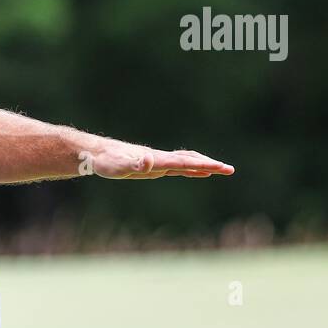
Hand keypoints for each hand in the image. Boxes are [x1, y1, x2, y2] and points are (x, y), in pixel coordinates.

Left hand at [91, 142, 233, 178]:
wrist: (97, 154)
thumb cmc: (106, 162)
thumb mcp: (119, 166)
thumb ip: (135, 164)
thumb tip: (148, 160)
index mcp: (157, 159)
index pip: (185, 163)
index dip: (204, 165)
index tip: (222, 168)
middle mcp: (160, 159)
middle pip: (191, 160)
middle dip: (210, 165)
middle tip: (230, 170)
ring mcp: (158, 162)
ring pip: (187, 162)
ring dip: (204, 165)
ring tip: (221, 169)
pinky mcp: (154, 166)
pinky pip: (178, 168)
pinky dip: (191, 170)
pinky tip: (199, 173)